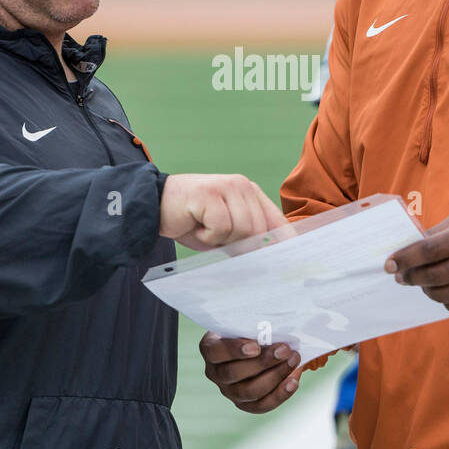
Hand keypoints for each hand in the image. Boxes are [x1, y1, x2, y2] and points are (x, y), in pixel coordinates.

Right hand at [159, 174, 286, 249]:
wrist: (154, 207)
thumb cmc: (192, 221)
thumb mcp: (225, 232)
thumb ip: (247, 239)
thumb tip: (268, 259)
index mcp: (250, 193)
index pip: (277, 220)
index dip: (286, 242)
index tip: (295, 263)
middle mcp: (242, 186)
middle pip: (259, 230)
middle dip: (239, 245)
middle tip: (217, 239)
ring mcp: (226, 186)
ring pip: (242, 229)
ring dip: (220, 239)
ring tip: (205, 228)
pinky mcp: (209, 193)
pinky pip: (221, 227)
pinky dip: (207, 235)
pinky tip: (196, 224)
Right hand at [200, 333, 302, 412]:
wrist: (256, 343)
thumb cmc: (250, 328)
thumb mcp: (245, 321)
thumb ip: (253, 324)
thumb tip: (274, 328)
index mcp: (210, 349)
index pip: (216, 352)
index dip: (234, 350)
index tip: (256, 346)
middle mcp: (215, 373)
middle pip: (234, 373)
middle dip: (263, 362)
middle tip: (284, 350)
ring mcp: (229, 391)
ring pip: (250, 391)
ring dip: (275, 376)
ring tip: (293, 360)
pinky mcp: (245, 404)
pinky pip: (261, 405)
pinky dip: (280, 395)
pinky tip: (293, 382)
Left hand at [385, 213, 448, 316]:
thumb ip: (439, 232)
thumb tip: (408, 247)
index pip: (431, 249)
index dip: (406, 257)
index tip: (389, 263)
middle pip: (433, 275)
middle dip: (410, 276)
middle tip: (400, 275)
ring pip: (441, 295)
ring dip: (426, 288)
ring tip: (424, 280)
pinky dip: (444, 299)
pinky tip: (447, 288)